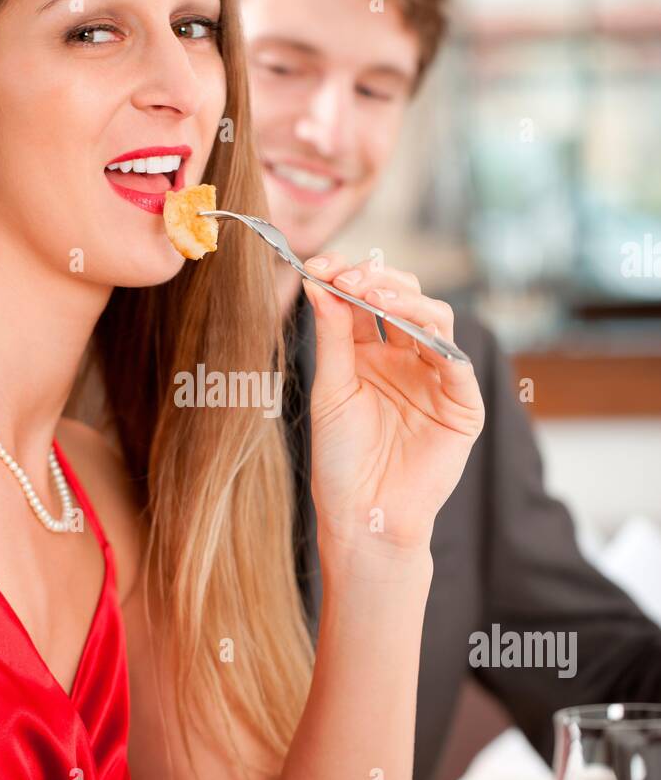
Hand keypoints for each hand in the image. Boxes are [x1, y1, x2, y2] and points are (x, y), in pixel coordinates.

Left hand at [300, 254, 484, 555]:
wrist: (363, 514)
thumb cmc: (341, 460)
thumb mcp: (331, 390)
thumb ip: (331, 336)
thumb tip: (317, 281)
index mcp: (369, 354)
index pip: (365, 299)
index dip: (347, 276)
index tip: (321, 265)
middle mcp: (405, 359)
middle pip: (403, 298)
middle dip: (375, 280)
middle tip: (346, 277)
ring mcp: (436, 378)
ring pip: (433, 318)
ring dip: (403, 299)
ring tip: (370, 294)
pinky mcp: (461, 403)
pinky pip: (455, 360)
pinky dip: (434, 336)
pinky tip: (407, 325)